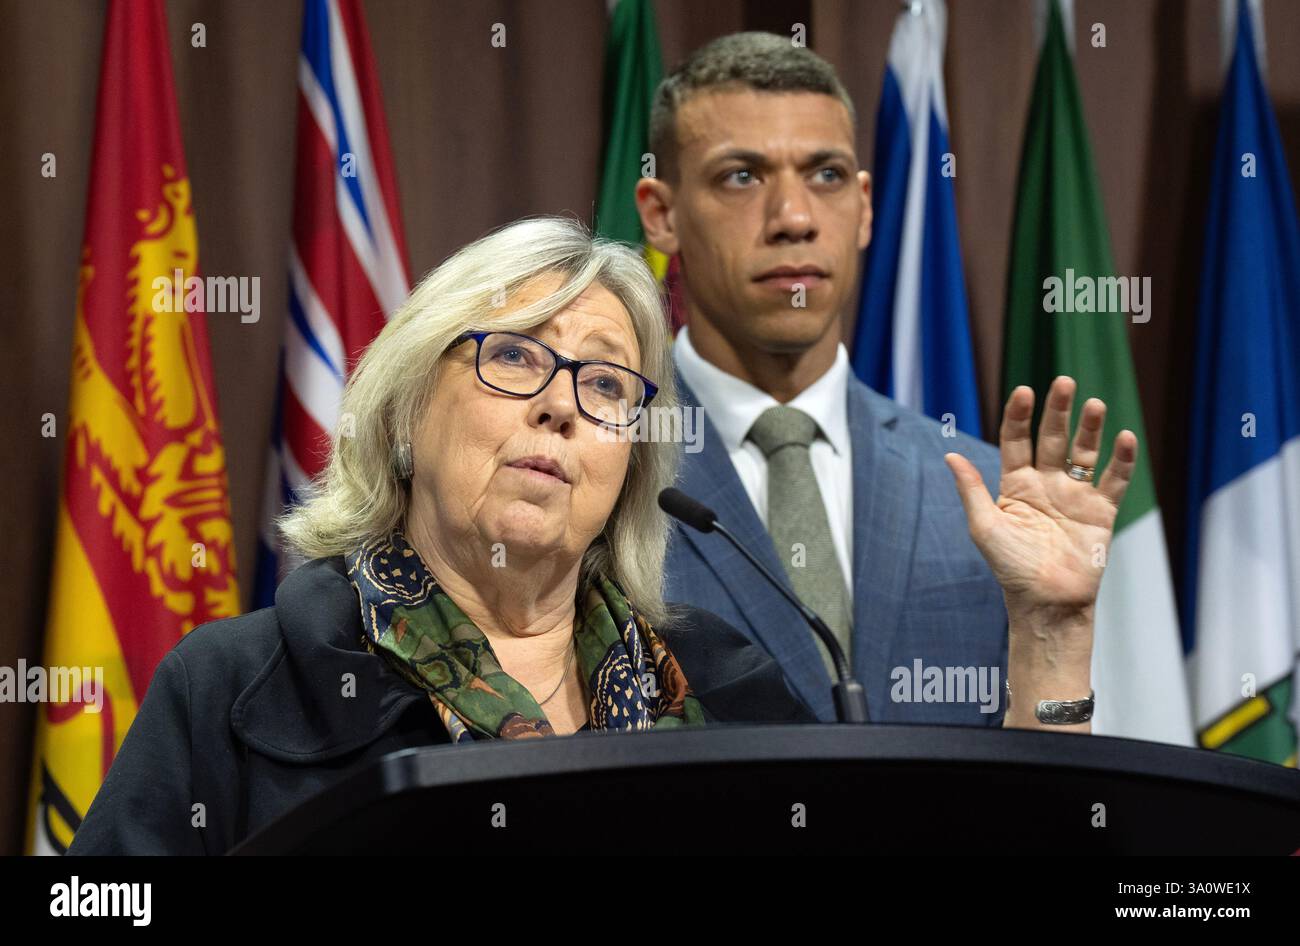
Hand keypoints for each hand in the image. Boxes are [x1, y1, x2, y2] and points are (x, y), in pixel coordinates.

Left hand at [943, 376, 1137, 621]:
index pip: (1017, 440)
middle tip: (1064, 382)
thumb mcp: (985, 526)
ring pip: (1084, 453)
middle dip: (1058, 411)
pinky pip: (1113, 481)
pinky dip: (1122, 461)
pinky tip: (1125, 439)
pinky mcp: (1101, 512)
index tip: (1024, 391)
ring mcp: (1075, 496)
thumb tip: (950, 455)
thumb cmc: (1010, 567)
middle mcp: (1046, 484)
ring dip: (1090, 429)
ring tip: (1095, 404)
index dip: (1020, 416)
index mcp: (1015, 485)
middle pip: (1052, 438)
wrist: (1046, 603)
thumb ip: (972, 490)